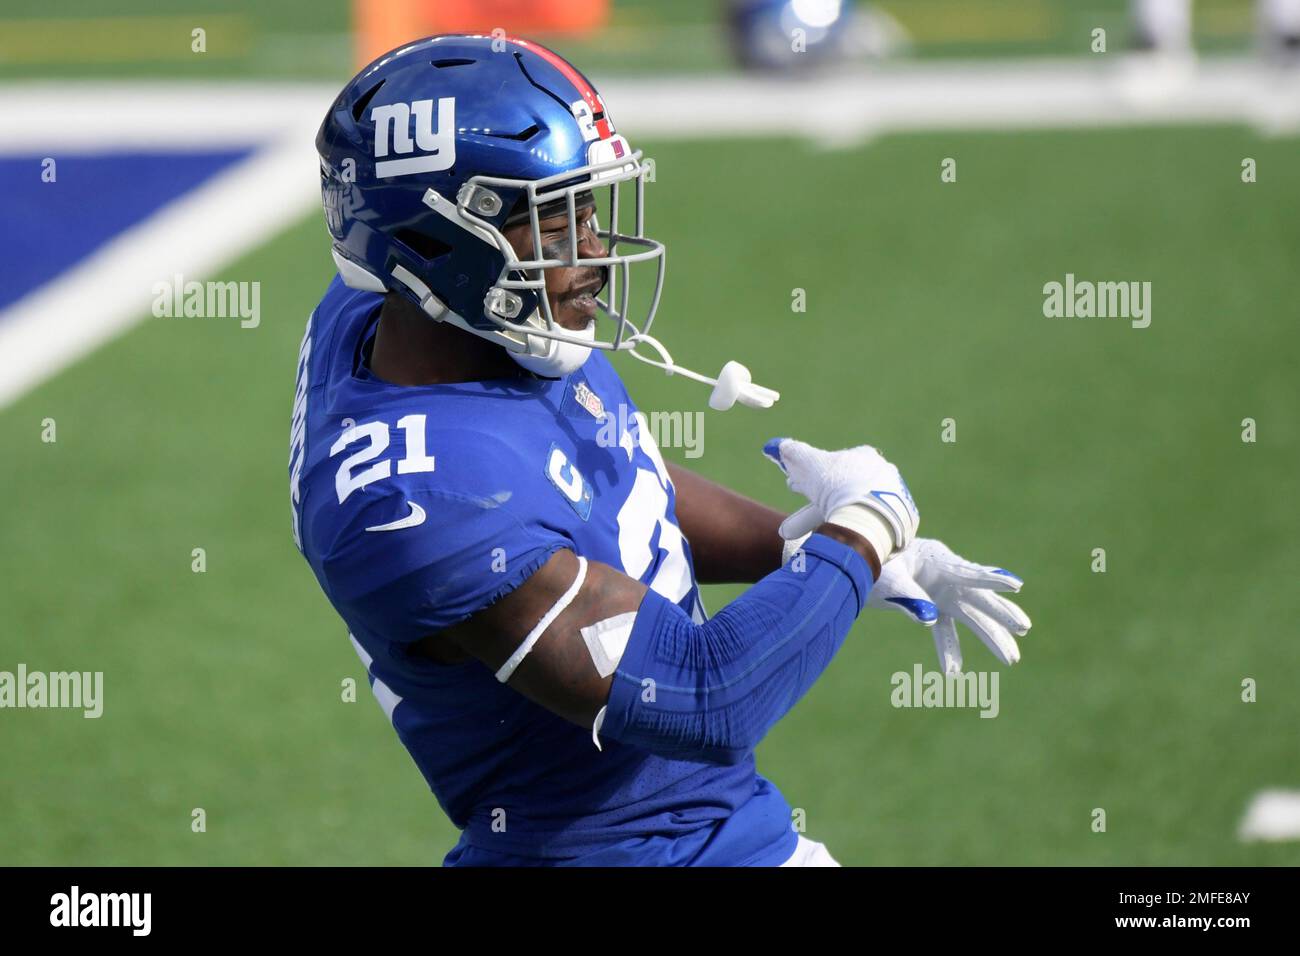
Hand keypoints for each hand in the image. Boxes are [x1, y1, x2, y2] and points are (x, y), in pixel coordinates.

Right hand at [762, 437, 918, 551]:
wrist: (865, 518)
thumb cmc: (835, 487)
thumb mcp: (808, 465)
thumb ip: (792, 452)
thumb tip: (774, 445)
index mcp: (866, 456)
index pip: (839, 464)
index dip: (819, 477)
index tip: (806, 491)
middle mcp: (885, 470)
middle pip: (853, 484)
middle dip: (833, 495)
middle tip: (818, 513)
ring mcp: (897, 494)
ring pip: (868, 502)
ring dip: (851, 511)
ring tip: (835, 527)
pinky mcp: (905, 517)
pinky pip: (883, 520)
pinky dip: (869, 526)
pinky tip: (855, 534)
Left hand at [868, 538, 1030, 673]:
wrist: (865, 554)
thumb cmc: (878, 561)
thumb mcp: (888, 578)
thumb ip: (909, 597)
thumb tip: (931, 621)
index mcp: (938, 560)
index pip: (967, 572)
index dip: (991, 579)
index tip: (1015, 585)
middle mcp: (947, 577)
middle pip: (978, 598)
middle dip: (1001, 615)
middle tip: (1024, 629)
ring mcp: (942, 593)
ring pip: (972, 616)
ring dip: (990, 636)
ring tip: (1012, 659)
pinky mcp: (933, 606)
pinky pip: (945, 630)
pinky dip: (949, 648)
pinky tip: (953, 672)